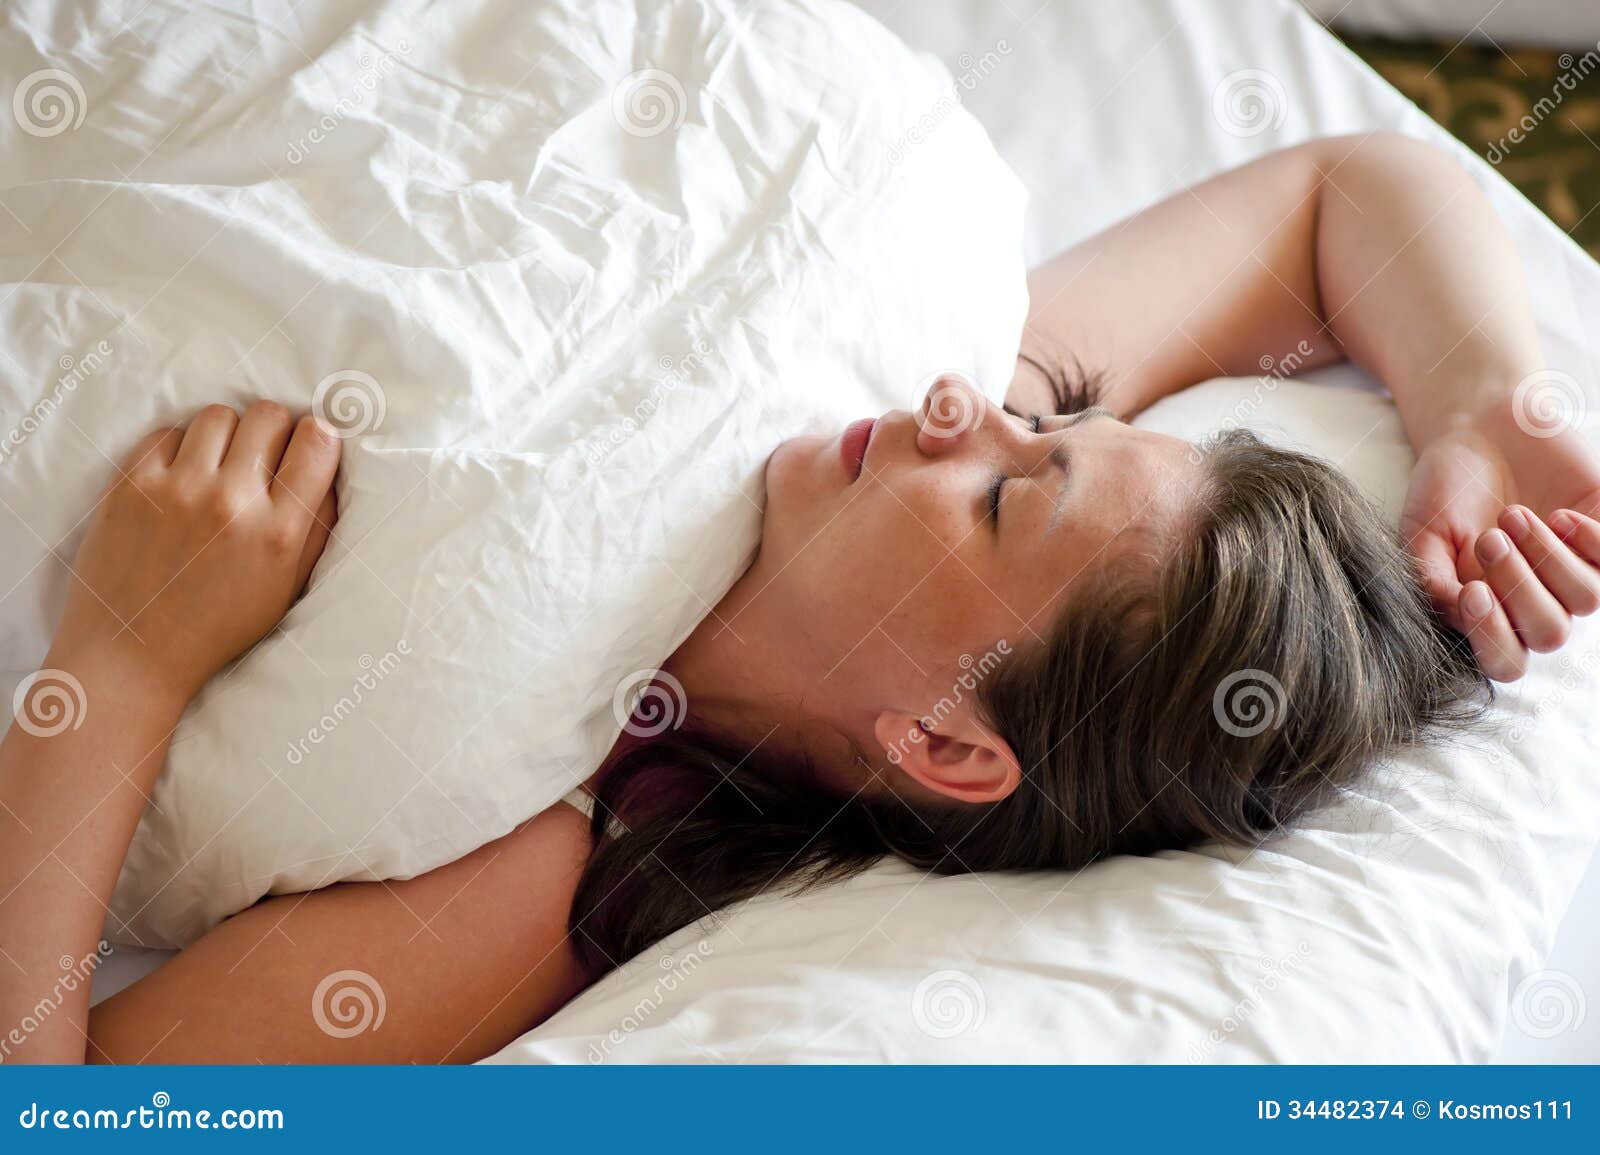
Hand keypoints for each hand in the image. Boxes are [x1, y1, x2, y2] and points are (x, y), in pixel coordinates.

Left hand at [50, 402, 340, 707]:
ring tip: (218, 466)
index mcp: (279, 533)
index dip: (317, 436)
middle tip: (262, 459)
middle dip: (273, 430)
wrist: (132, 653)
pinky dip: (179, 448)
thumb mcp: (288, 585)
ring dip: (226, 435)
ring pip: (218, 415)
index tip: (307, 448)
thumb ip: (317, 525)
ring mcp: (177, 490)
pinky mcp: (130, 485)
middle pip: (268, 415)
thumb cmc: (219, 624)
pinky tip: (181, 478)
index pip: (317, 441)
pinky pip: (167, 432)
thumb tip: (330, 464)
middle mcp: (231, 504)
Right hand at [1402, 397, 1599, 680]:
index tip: (1474, 591)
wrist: (1478, 428)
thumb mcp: (1421, 536)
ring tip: (1515, 515)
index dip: (1494, 638)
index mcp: (1489, 612)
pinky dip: (1587, 539)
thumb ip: (1432, 583)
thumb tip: (1460, 615)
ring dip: (1547, 557)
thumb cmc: (1445, 488)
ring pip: (1585, 599)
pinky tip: (1558, 515)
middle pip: (1549, 633)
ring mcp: (1574, 570)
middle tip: (1490, 539)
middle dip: (1519, 587)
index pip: (1505, 661)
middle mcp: (1535, 600)